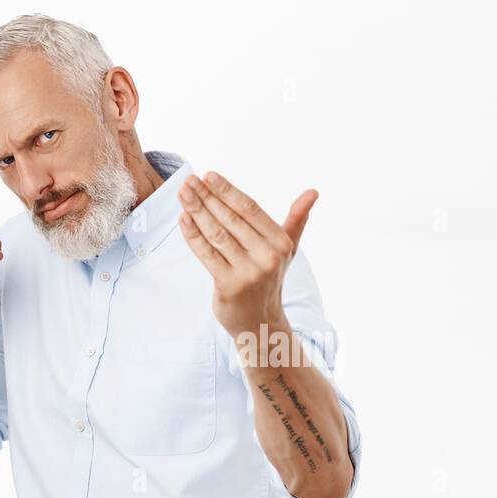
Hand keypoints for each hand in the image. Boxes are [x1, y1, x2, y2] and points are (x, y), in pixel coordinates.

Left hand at [177, 171, 317, 338]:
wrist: (260, 323)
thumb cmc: (270, 280)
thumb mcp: (287, 250)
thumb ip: (297, 220)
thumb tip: (313, 192)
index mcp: (280, 243)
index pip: (250, 209)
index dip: (228, 191)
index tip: (209, 175)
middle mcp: (267, 257)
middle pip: (231, 219)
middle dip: (207, 197)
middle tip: (188, 179)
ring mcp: (248, 273)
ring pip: (217, 234)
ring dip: (197, 211)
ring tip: (183, 194)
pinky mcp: (229, 286)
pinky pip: (207, 255)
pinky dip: (193, 235)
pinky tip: (183, 218)